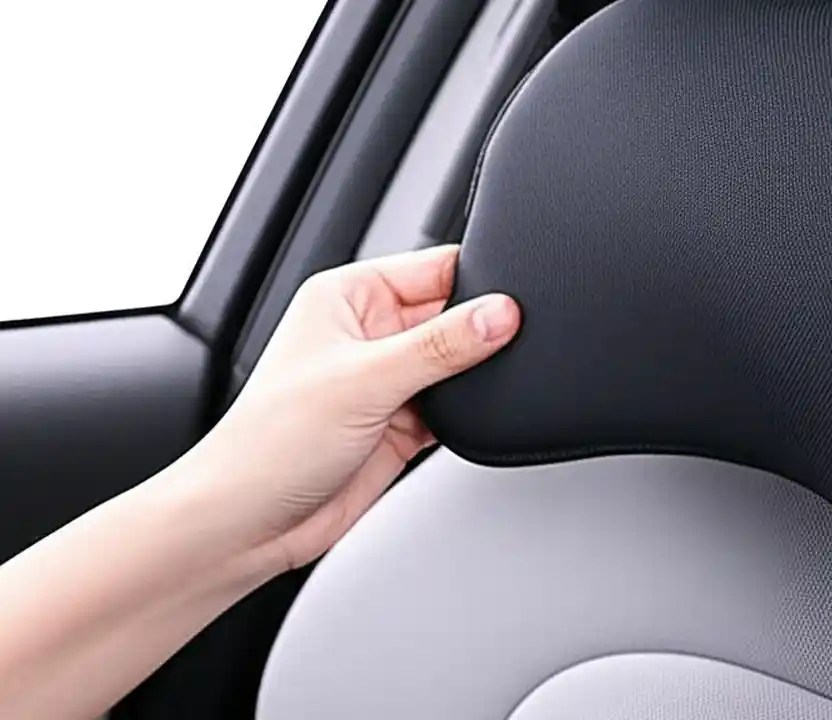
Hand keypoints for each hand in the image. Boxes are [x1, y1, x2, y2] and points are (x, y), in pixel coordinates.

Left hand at [187, 245, 518, 573]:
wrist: (251, 523)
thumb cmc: (271, 443)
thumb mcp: (365, 379)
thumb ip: (441, 345)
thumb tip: (500, 314)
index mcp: (349, 295)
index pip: (433, 266)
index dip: (475, 280)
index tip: (512, 300)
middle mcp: (369, 332)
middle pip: (452, 314)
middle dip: (479, 332)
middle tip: (504, 347)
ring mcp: (388, 379)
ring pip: (458, 363)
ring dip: (472, 375)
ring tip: (472, 390)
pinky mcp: (403, 423)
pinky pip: (455, 405)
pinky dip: (468, 412)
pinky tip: (466, 420)